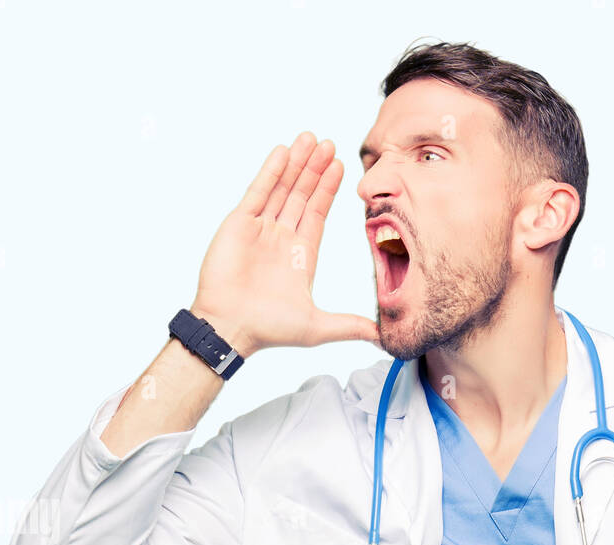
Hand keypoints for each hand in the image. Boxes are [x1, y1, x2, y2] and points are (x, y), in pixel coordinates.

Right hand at [189, 134, 379, 357]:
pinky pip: (258, 191)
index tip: (341, 165)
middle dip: (315, 169)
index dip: (328, 189)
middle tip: (329, 143)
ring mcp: (260, 229)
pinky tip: (284, 152)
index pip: (317, 213)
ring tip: (311, 138)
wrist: (230, 328)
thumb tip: (383, 337)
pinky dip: (271, 172)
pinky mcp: (240, 224)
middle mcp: (281, 238)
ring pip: (281, 188)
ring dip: (297, 164)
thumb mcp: (317, 327)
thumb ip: (350, 325)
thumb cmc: (269, 330)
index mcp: (300, 255)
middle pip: (302, 195)